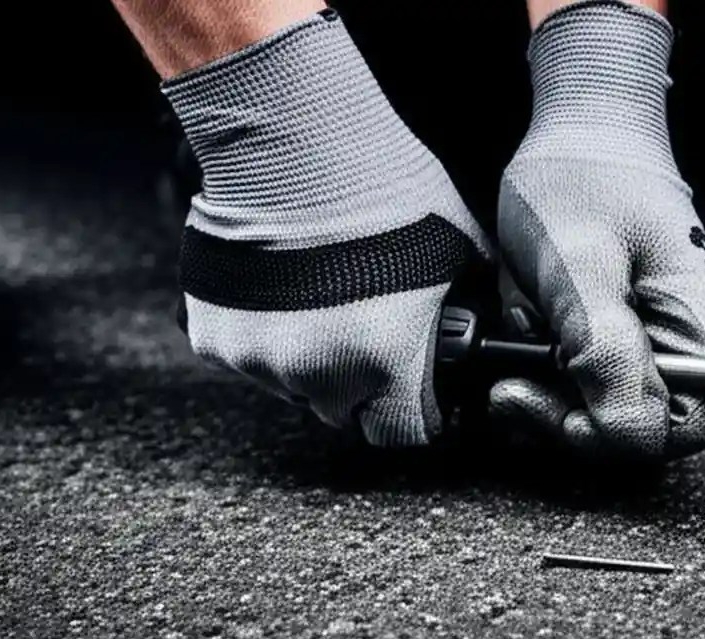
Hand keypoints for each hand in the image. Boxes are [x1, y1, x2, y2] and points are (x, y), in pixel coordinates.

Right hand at [166, 9, 489, 446]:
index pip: (404, 431)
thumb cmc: (384, 187)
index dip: (415, 412)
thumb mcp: (460, 252)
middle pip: (344, 410)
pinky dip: (264, 335)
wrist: (294, 141)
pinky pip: (248, 356)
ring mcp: (259, 360)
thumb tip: (490, 320)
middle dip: (360, 383)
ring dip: (309, 359)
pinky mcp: (214, 338)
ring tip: (321, 296)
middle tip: (366, 330)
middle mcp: (318, 376)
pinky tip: (280, 287)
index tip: (416, 392)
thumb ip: (470, 303)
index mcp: (385, 364)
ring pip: (292, 385)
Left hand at [490, 0, 704, 460]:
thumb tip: (621, 426)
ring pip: (598, 403)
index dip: (610, 434)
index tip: (549, 406)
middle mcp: (685, 340)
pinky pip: (579, 373)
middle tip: (510, 382)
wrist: (579, 126)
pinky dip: (540, 359)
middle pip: (634, 423)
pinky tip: (524, 321)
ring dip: (545, 381)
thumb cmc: (584, 176)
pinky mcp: (618, 331)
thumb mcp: (579, 259)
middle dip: (565, 409)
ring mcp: (650, 336)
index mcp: (698, 325)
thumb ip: (602, 343)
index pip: (676, 427)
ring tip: (520, 327)